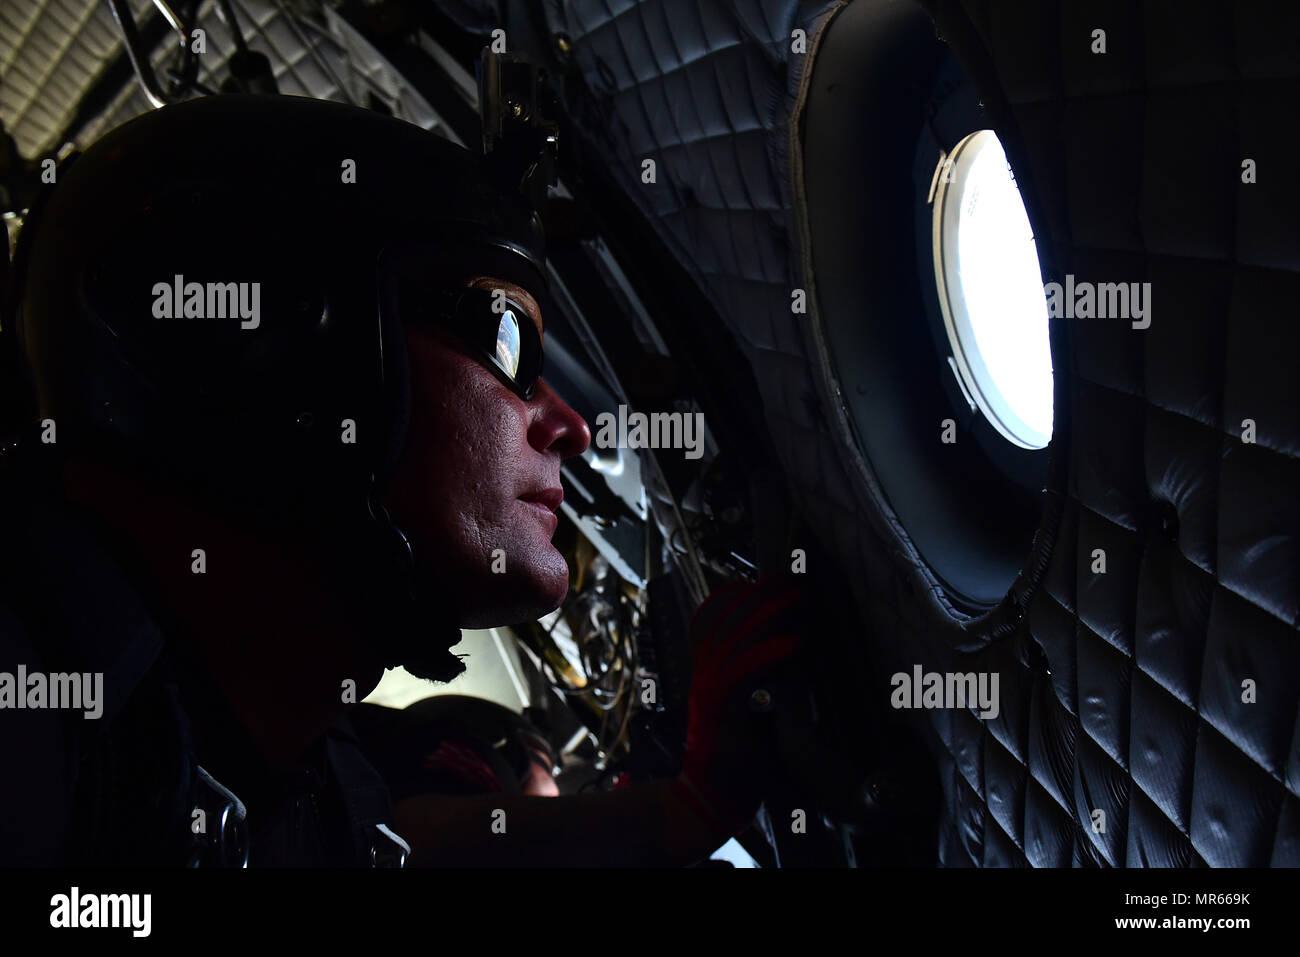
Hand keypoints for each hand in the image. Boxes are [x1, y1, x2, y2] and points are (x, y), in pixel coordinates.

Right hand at [673, 573, 808, 836]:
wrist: (705, 799)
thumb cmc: (732, 763)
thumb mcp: (744, 715)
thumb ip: (756, 689)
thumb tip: (788, 669)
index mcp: (706, 672)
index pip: (713, 620)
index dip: (737, 595)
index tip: (765, 579)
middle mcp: (703, 673)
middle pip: (728, 618)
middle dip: (761, 593)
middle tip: (790, 580)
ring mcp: (708, 686)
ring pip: (737, 635)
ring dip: (770, 612)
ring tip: (797, 598)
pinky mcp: (719, 703)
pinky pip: (745, 666)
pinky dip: (772, 650)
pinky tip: (797, 641)